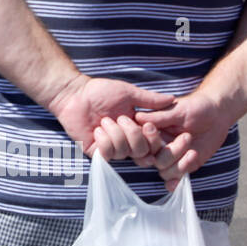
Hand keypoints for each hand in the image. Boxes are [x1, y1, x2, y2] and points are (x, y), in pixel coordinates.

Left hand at [48, 74, 174, 157]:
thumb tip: (172, 99)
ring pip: (125, 152)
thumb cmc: (100, 91)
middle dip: (133, 134)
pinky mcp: (97, 152)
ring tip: (104, 120)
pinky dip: (104, 140)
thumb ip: (150, 99)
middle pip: (143, 152)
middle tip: (120, 118)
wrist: (74, 94)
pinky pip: (108, 154)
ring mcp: (112, 149)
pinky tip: (96, 129)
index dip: (154, 139)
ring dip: (115, 133)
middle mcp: (127, 142)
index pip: (155, 145)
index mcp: (137, 129)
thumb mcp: (128, 93)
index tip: (148, 125)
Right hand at [133, 92, 232, 189]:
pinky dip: (175, 181)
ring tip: (193, 148)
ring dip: (179, 161)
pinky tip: (179, 181)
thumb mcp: (178, 109)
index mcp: (151, 130)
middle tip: (187, 136)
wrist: (217, 115)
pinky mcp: (182, 164)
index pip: (140, 141)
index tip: (153, 129)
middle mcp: (157, 145)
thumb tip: (138, 118)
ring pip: (163, 169)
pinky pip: (174, 177)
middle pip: (150, 159)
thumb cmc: (196, 107)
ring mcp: (169, 155)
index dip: (146, 140)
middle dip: (168, 152)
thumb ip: (159, 116)